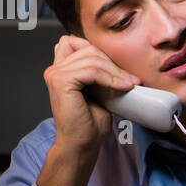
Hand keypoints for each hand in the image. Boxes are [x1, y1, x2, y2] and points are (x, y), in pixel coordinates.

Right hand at [43, 35, 139, 154]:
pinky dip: (110, 78)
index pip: (77, 42)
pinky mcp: (61, 81)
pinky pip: (92, 71)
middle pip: (89, 50)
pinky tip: (121, 87)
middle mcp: (55, 69)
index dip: (99, 51)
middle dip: (113, 64)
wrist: (82, 143)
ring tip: (129, 85)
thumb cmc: (90, 122)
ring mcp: (56, 74)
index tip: (119, 70)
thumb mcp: (98, 90)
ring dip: (115, 72)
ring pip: (93, 59)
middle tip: (130, 79)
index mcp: (61, 69)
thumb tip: (118, 60)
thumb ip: (99, 73)